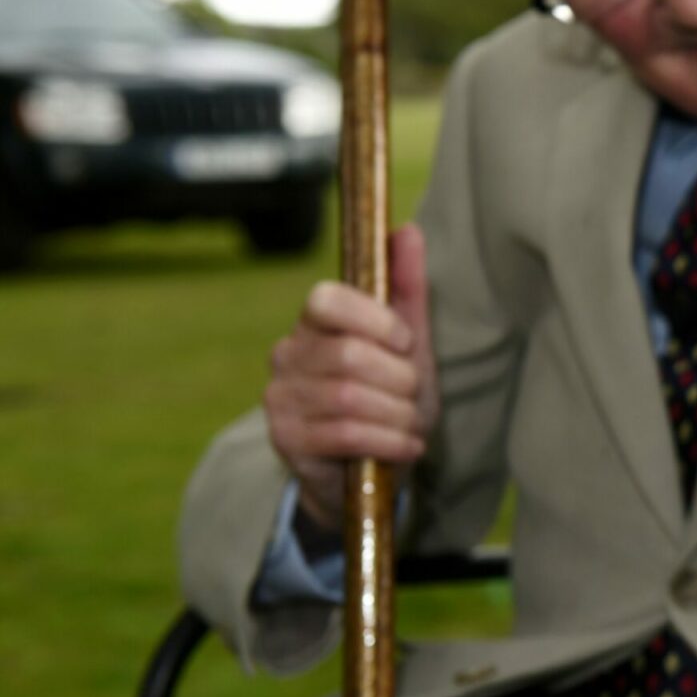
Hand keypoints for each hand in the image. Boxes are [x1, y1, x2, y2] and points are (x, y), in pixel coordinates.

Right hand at [263, 224, 437, 532]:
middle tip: (415, 394)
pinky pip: (343, 434)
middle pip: (349, 355)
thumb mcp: (408, 342)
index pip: (326, 299)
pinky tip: (407, 446)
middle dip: (399, 378)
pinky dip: (388, 441)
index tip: (406, 342)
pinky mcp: (286, 440)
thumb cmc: (389, 394)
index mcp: (314, 323)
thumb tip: (407, 230)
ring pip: (348, 397)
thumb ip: (406, 286)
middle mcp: (287, 354)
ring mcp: (281, 398)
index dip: (375, 320)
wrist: (369, 466)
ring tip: (412, 423)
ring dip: (397, 414)